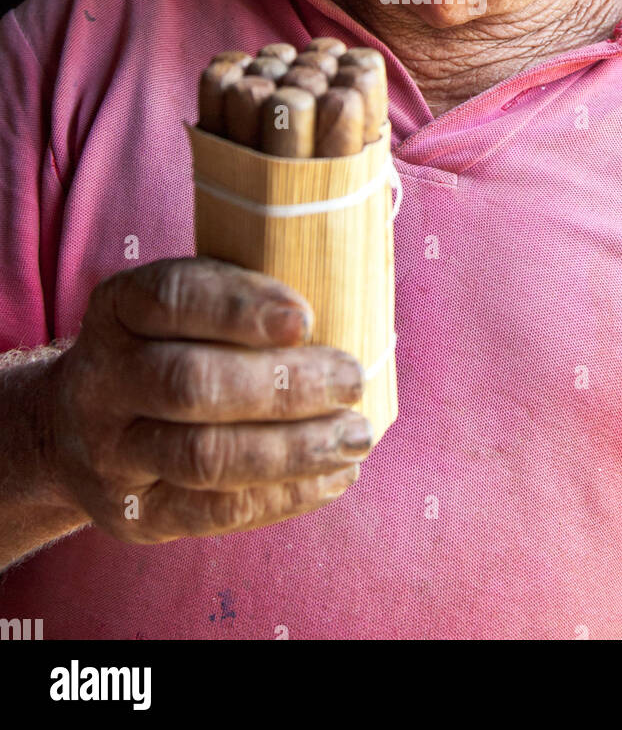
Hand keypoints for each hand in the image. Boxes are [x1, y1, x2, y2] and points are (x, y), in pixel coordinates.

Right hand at [46, 256, 372, 543]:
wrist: (77, 427)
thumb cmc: (166, 348)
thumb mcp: (181, 309)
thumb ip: (241, 302)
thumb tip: (343, 310)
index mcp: (117, 310)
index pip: (170, 297)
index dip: (238, 307)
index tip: (305, 317)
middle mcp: (103, 380)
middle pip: (191, 384)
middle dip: (285, 384)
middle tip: (352, 379)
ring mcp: (111, 454)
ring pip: (206, 455)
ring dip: (295, 448)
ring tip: (355, 435)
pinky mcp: (135, 514)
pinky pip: (216, 511)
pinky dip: (286, 494)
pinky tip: (334, 475)